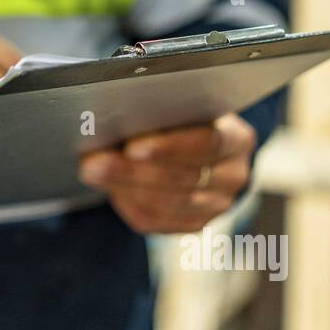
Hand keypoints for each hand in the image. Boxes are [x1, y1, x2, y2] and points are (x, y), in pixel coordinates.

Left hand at [78, 113, 256, 234]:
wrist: (193, 144)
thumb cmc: (182, 116)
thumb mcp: (180, 106)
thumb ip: (159, 110)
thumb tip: (114, 116)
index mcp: (237, 139)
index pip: (208, 143)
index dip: (169, 147)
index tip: (131, 147)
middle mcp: (234, 175)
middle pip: (183, 178)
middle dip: (133, 171)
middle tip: (93, 162)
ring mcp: (217, 205)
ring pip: (168, 204)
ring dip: (124, 187)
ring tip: (92, 172)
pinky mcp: (194, 223)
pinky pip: (157, 221)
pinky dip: (129, 204)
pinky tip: (110, 189)